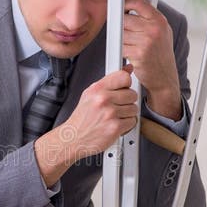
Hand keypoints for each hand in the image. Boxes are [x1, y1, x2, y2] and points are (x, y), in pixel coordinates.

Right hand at [33, 65, 136, 186]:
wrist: (73, 138)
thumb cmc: (81, 118)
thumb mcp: (91, 94)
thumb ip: (110, 81)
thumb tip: (128, 69)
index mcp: (97, 89)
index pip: (124, 77)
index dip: (126, 84)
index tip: (123, 89)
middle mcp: (103, 99)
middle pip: (132, 94)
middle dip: (126, 102)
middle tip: (116, 107)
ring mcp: (110, 113)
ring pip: (133, 108)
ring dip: (127, 115)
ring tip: (114, 117)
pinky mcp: (115, 127)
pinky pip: (132, 121)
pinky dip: (126, 125)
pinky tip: (115, 125)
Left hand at [123, 0, 181, 119]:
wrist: (164, 78)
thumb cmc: (161, 55)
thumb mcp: (162, 32)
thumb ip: (148, 18)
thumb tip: (130, 6)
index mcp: (160, 21)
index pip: (138, 3)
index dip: (126, 4)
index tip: (121, 7)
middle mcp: (154, 29)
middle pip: (125, 19)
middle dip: (122, 25)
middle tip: (127, 32)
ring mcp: (146, 41)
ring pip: (121, 33)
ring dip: (121, 40)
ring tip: (132, 45)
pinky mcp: (138, 53)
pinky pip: (120, 47)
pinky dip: (121, 51)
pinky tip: (131, 54)